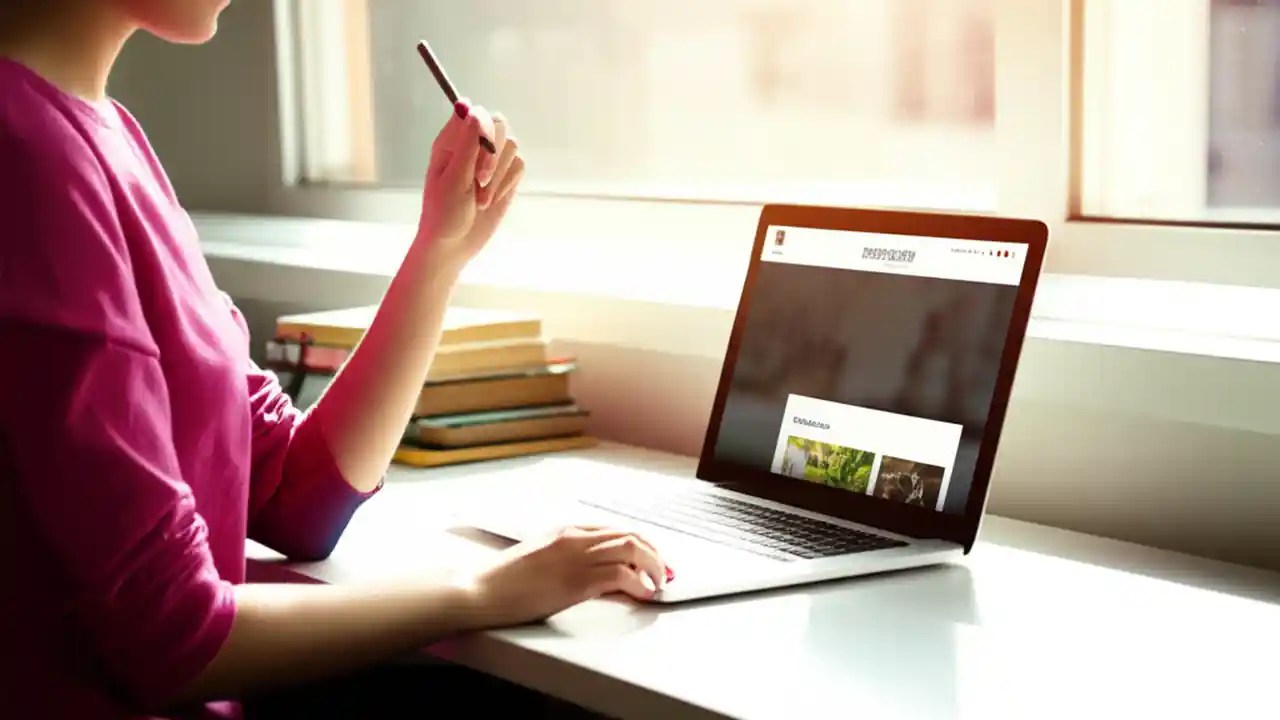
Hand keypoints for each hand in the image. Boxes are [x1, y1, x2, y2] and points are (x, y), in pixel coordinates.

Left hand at [416, 98, 524, 265]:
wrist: (453, 245)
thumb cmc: (443, 213)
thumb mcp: (453, 178)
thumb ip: (466, 144)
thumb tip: (472, 108)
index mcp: (452, 141)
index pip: (475, 113)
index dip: (483, 127)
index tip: (482, 148)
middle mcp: (472, 147)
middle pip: (499, 125)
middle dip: (493, 154)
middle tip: (480, 180)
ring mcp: (491, 162)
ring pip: (512, 147)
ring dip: (499, 175)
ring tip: (481, 198)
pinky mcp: (505, 178)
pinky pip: (519, 167)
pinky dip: (507, 184)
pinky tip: (491, 200)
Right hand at [466, 526, 670, 626]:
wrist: (481, 590)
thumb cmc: (503, 580)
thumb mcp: (538, 557)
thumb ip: (564, 557)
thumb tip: (589, 570)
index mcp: (565, 531)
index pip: (614, 530)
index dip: (639, 543)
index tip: (651, 558)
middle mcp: (575, 539)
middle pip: (629, 536)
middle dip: (654, 552)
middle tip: (664, 571)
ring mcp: (576, 558)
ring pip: (631, 549)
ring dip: (653, 566)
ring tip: (658, 583)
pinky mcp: (576, 581)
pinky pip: (620, 575)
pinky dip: (639, 583)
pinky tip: (643, 593)